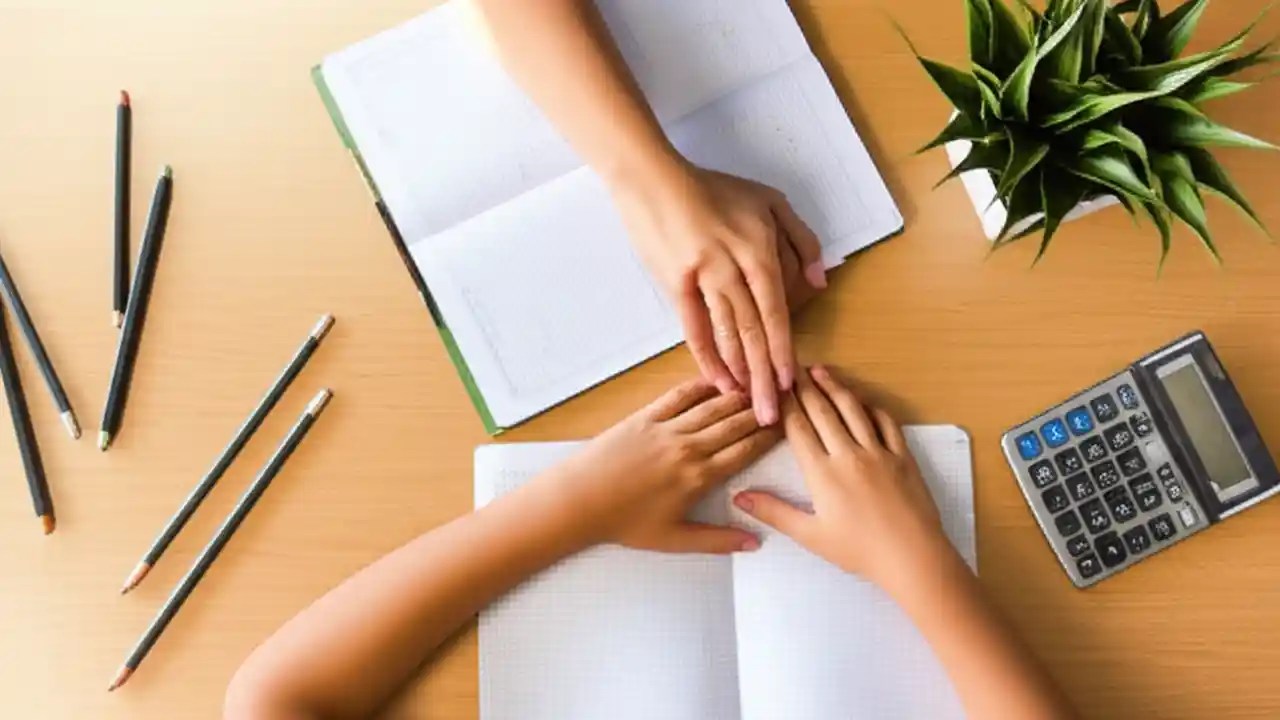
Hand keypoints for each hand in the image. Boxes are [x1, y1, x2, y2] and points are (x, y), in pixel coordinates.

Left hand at [549, 379, 781, 553]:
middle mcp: (688, 448)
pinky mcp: (645, 417)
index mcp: (698, 477)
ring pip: (712, 407)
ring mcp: (666, 429)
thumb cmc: (625, 523)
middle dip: (762, 411)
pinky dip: (701, 386)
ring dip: (738, 395)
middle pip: (735, 424)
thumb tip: (755, 543)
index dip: (770, 436)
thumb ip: (717, 540)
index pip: (745, 451)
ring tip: (759, 386)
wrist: (580, 500)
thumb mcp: (674, 540)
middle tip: (783, 397)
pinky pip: (679, 396)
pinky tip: (717, 379)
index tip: (789, 424)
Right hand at [611, 163, 826, 426]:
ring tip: (749, 405)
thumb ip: (801, 239)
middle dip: (764, 376)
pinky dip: (707, 356)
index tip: (790, 382)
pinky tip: (718, 380)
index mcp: (758, 249)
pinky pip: (695, 328)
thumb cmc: (714, 189)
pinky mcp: (675, 285)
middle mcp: (733, 268)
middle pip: (753, 331)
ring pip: (726, 334)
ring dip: (739, 373)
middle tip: (772, 414)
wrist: (654, 181)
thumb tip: (821, 281)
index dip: (782, 349)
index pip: (776, 310)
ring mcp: (702, 278)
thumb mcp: (769, 200)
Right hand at [733, 367, 959, 598]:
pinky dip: (872, 408)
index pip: (798, 428)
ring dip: (835, 387)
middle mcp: (848, 454)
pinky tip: (863, 402)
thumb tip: (739, 498)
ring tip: (821, 371)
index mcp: (822, 473)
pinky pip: (886, 422)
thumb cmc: (859, 551)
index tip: (774, 385)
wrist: (912, 557)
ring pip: (852, 410)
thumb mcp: (810, 535)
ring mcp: (878, 452)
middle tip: (793, 367)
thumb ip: (774, 512)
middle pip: (822, 411)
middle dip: (805, 387)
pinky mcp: (902, 456)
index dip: (784, 403)